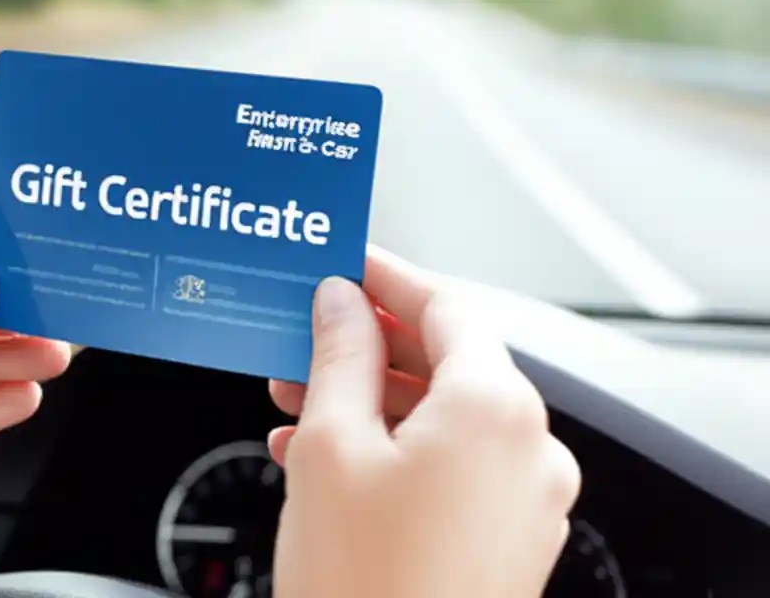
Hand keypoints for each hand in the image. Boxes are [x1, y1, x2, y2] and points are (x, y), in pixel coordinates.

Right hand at [270, 248, 580, 597]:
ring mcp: (526, 500)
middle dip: (366, 346)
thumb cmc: (366, 586)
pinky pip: (452, 467)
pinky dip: (394, 449)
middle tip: (304, 336)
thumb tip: (340, 302)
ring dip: (371, 400)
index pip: (445, 306)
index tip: (343, 263)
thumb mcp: (330, 446)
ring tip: (298, 400)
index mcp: (496, 409)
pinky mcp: (509, 540)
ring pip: (444, 417)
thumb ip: (338, 354)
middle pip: (446, 361)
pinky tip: (328, 457)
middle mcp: (530, 449)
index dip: (385, 278)